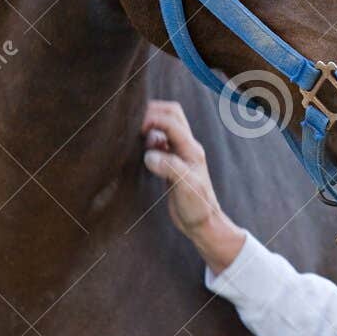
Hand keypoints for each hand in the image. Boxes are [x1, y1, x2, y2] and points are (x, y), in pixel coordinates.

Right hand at [140, 100, 244, 272]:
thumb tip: (149, 155)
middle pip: (172, 114)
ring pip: (166, 126)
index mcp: (191, 149)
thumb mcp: (185, 187)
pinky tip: (140, 150)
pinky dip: (150, 139)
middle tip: (133, 123)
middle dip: (153, 112)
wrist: (203, 223)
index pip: (171, 121)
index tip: (135, 128)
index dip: (153, 118)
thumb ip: (169, 167)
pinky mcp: (173, 163)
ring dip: (151, 124)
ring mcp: (180, 154)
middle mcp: (187, 147)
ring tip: (135, 135)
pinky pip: (161, 141)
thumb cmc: (197, 207)